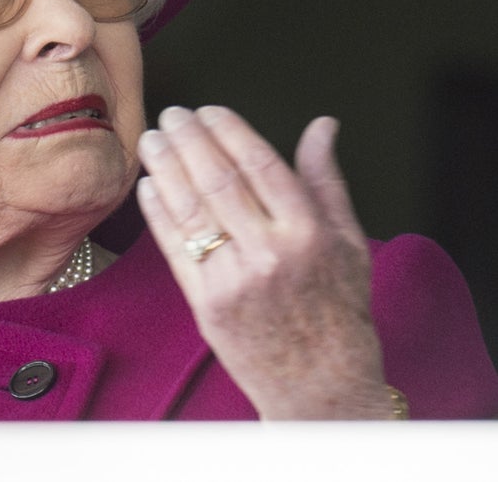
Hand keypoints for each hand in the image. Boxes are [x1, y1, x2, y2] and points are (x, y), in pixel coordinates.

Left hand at [137, 105, 393, 418]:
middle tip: (171, 115)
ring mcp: (234, 279)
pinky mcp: (206, 303)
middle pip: (217, 180)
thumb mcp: (349, 242)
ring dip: (165, 168)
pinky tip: (149, 185)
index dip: (228, 131)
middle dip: (189, 140)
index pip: (259, 163)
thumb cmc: (338, 311)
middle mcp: (269, 252)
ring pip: (190, 209)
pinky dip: (158, 213)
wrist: (321, 387)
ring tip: (151, 139)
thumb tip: (322, 125)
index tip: (209, 111)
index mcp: (307, 232)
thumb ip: (327, 180)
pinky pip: (175, 247)